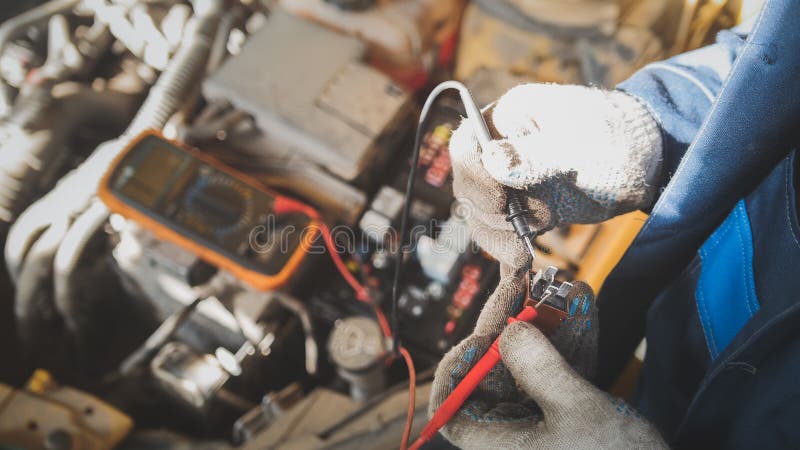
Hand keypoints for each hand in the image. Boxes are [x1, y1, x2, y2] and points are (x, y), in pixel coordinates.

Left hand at [429, 266, 665, 448]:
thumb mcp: (579, 410)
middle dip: (508, 335)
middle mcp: (514, 442)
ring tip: (560, 295)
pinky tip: (581, 317)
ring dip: (543, 337)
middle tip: (525, 293)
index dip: (456, 371)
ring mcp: (542, 435)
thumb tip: (508, 331)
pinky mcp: (568, 428)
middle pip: (490, 383)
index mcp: (500, 447)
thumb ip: (540, 367)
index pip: (450, 411)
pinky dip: (566, 354)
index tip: (482, 337)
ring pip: (527, 378)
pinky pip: (555, 385)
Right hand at [450, 83, 661, 266]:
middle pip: (469, 184)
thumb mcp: (578, 144)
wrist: (644, 159)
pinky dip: (508, 248)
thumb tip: (492, 160)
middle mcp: (500, 149)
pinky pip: (502, 231)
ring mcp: (509, 181)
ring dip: (497, 235)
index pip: (467, 143)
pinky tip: (521, 261)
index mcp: (508, 118)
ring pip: (481, 213)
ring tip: (522, 251)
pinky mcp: (522, 209)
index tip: (498, 198)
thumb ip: (536, 155)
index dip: (473, 172)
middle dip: (488, 210)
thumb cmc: (614, 137)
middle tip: (522, 224)